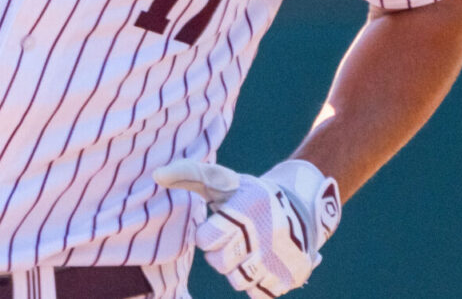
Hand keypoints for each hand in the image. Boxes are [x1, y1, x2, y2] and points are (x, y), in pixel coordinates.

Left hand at [154, 158, 340, 296]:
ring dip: (238, 269)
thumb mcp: (223, 180)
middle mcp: (265, 234)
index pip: (206, 238)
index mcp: (246, 208)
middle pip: (220, 263)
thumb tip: (157, 175)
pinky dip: (257, 283)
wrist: (304, 206)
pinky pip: (259, 293)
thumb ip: (188, 174)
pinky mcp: (290, 276)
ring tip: (248, 251)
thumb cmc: (250, 195)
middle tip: (233, 239)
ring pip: (239, 281)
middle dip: (221, 253)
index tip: (218, 225)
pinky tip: (262, 264)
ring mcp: (279, 257)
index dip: (206, 234)